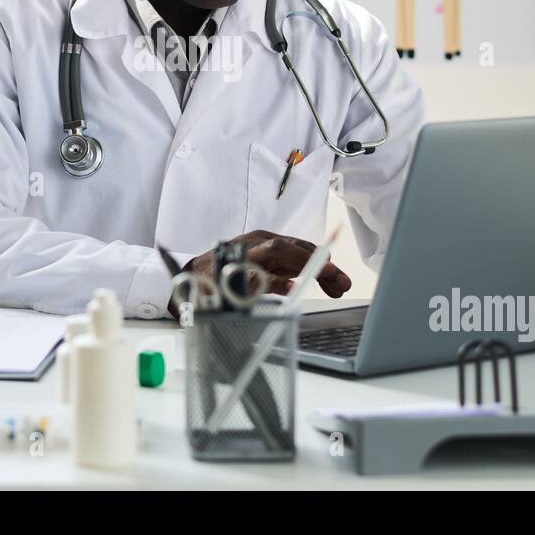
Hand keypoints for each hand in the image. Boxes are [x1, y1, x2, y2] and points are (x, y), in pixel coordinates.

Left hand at [171, 230, 350, 314]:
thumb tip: (292, 290)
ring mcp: (263, 246)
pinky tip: (323, 284)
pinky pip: (293, 259)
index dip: (305, 259)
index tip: (327, 272)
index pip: (281, 249)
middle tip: (343, 286)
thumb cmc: (207, 286)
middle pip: (296, 249)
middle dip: (322, 266)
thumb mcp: (230, 292)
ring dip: (320, 270)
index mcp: (245, 250)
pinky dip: (309, 271)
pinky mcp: (267, 254)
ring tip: (339, 289)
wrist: (191, 276)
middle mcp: (257, 242)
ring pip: (298, 253)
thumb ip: (259, 288)